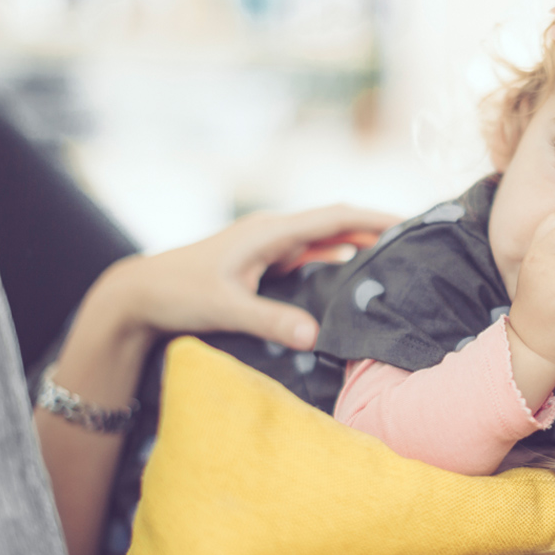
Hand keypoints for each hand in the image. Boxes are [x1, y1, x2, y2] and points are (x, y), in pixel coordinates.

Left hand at [107, 204, 401, 349]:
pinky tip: (353, 273)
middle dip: (376, 228)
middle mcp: (274, 232)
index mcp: (271, 231)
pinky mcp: (264, 262)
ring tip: (396, 256)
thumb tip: (315, 336)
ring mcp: (269, 245)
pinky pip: (311, 254)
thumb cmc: (177, 294)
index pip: (335, 218)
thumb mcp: (226, 308)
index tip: (410, 222)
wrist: (138, 294)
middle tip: (416, 241)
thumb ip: (271, 320)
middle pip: (337, 223)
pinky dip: (337, 259)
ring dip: (358, 243)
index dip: (375, 218)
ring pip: (325, 239)